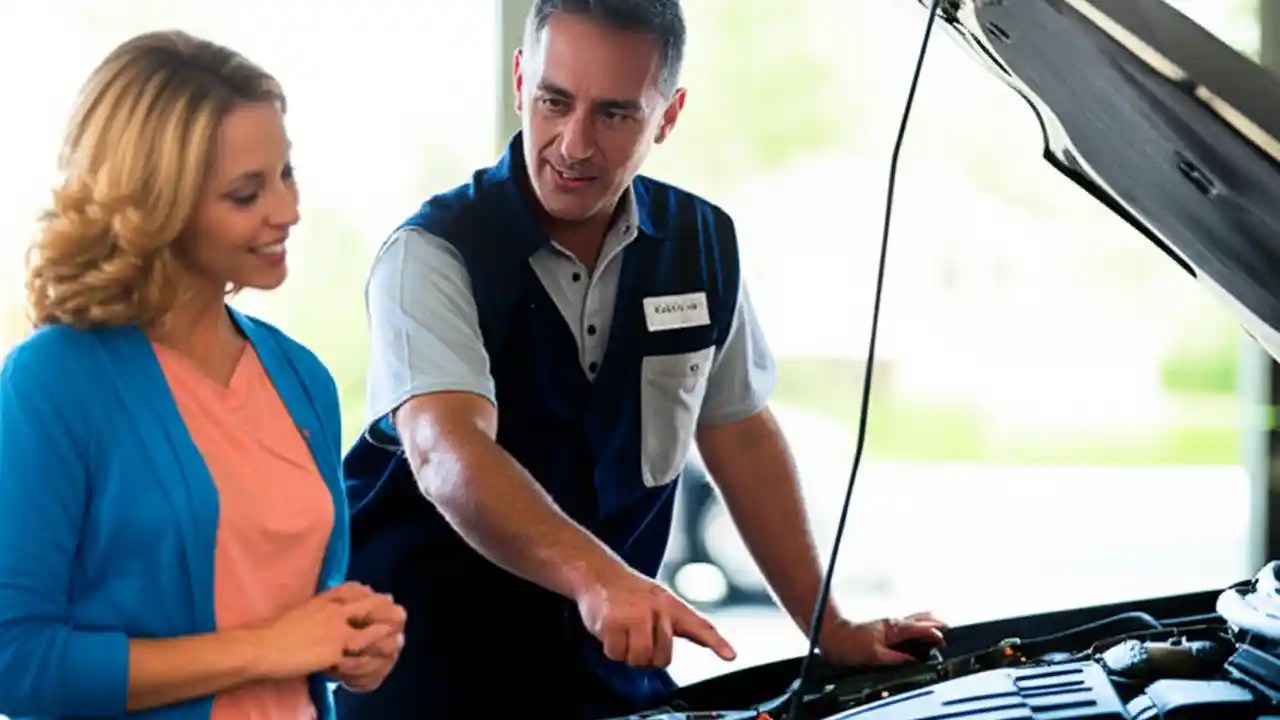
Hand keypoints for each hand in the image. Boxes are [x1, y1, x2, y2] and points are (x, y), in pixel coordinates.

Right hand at [251, 582, 399, 680]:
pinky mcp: (334, 652)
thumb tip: (330, 607)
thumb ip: (319, 607)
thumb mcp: (301, 611)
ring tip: (397, 637)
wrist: (263, 647)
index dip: (369, 593)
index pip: (354, 589)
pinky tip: (379, 657)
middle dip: (386, 608)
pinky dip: (370, 655)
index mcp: (323, 600)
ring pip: (371, 630)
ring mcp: (336, 631)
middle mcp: (334, 612)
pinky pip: (359, 654)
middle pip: (370, 605)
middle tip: (399, 614)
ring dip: (385, 633)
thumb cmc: (275, 632)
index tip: (380, 596)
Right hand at [576, 569, 736, 668]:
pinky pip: (616, 654)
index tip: (730, 655)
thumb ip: (680, 625)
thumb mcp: (660, 602)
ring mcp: (635, 616)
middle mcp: (657, 610)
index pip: (699, 626)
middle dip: (647, 656)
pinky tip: (609, 630)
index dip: (716, 642)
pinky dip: (610, 649)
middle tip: (636, 639)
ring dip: (627, 654)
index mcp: (671, 606)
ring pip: (639, 659)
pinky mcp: (613, 623)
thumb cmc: (631, 594)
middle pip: (662, 658)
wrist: (599, 575)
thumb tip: (707, 645)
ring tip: (623, 633)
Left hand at [818, 611, 947, 666]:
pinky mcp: (884, 626)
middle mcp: (892, 623)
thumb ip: (895, 657)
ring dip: (925, 620)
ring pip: (911, 618)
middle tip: (947, 626)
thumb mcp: (874, 656)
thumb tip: (913, 659)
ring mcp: (888, 623)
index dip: (930, 632)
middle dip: (932, 622)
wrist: (833, 636)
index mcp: (892, 629)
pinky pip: (905, 622)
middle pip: (917, 619)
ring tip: (938, 622)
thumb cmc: (851, 647)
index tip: (942, 637)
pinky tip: (917, 626)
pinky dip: (916, 622)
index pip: (916, 629)